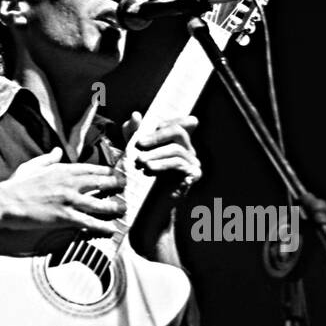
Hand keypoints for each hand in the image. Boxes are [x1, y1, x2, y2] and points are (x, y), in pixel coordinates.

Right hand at [0, 147, 126, 256]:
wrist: (4, 203)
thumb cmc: (16, 186)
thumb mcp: (32, 167)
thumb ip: (48, 158)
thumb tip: (58, 150)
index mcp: (62, 169)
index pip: (92, 168)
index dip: (108, 172)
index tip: (118, 174)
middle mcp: (69, 182)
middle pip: (101, 182)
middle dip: (117, 185)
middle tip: (127, 189)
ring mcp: (68, 199)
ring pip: (100, 203)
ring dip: (114, 207)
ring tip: (124, 210)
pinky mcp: (64, 216)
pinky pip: (89, 222)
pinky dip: (102, 226)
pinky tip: (111, 229)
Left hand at [124, 111, 201, 250]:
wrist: (146, 211)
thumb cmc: (138, 181)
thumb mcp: (132, 153)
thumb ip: (133, 134)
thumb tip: (136, 115)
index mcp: (177, 144)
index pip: (178, 122)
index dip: (164, 120)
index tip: (146, 128)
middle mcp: (188, 151)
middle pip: (179, 130)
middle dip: (156, 135)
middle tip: (138, 144)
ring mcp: (193, 164)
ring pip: (177, 148)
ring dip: (155, 152)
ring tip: (140, 162)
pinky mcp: (193, 176)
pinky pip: (179, 163)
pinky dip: (161, 164)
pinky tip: (148, 169)